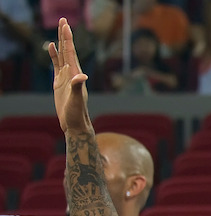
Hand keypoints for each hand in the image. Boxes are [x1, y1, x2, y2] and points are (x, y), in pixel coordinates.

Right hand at [48, 18, 90, 134]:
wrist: (75, 123)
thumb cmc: (76, 113)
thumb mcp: (76, 99)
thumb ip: (77, 87)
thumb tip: (82, 76)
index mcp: (75, 74)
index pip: (71, 52)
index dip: (68, 39)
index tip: (65, 25)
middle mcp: (72, 73)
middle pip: (67, 50)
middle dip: (65, 35)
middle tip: (63, 20)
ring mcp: (66, 76)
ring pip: (62, 55)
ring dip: (61, 42)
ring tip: (60, 28)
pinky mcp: (59, 82)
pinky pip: (56, 64)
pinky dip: (54, 54)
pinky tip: (51, 46)